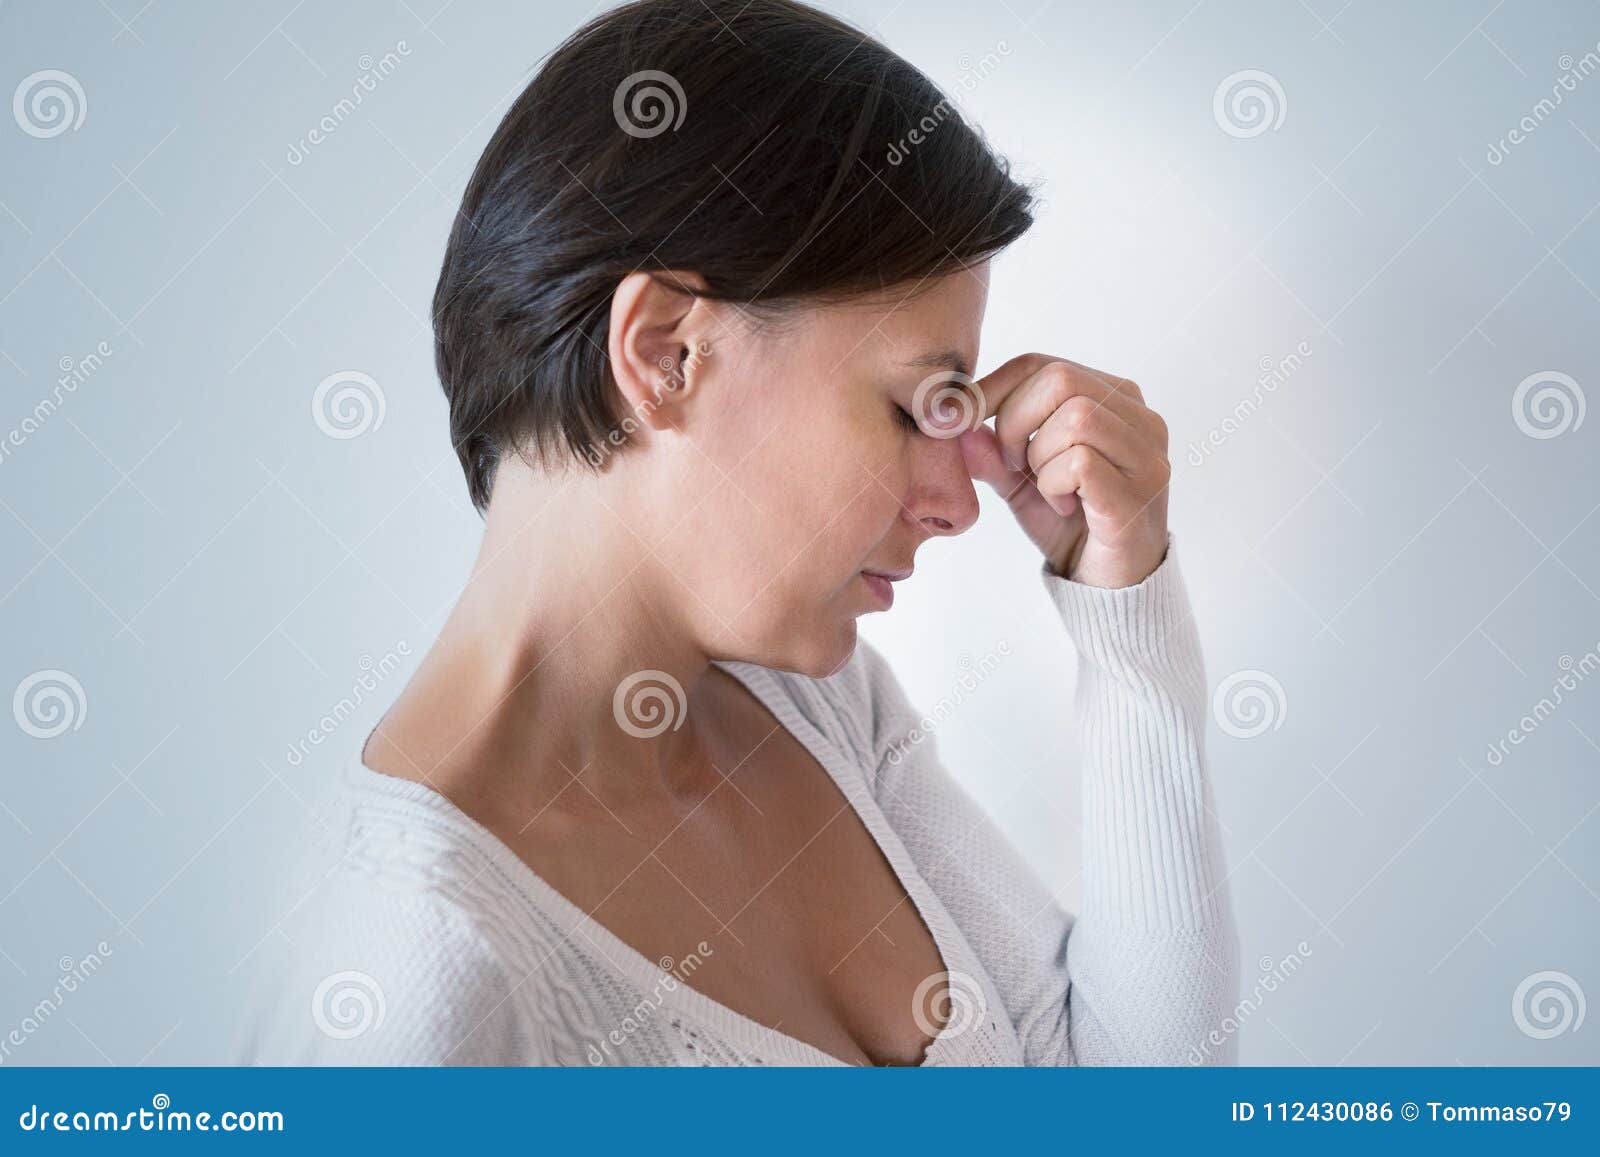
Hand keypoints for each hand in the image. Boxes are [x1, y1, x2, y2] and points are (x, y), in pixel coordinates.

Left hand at [951, 354, 1171, 588]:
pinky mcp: (1139, 492)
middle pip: (1060, 378)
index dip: (992, 389)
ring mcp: (1146, 454)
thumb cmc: (1071, 524)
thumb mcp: (1020, 481)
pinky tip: (1063, 505)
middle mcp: (1140, 418)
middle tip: (1014, 465)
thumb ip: (991, 450)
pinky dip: (1053, 484)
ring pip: (1075, 417)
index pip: (1041, 365)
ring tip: (1045, 487)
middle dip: (1015, 422)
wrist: (1108, 585)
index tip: (962, 422)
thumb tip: (953, 421)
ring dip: (1038, 456)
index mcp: (1114, 399)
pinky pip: (1080, 462)